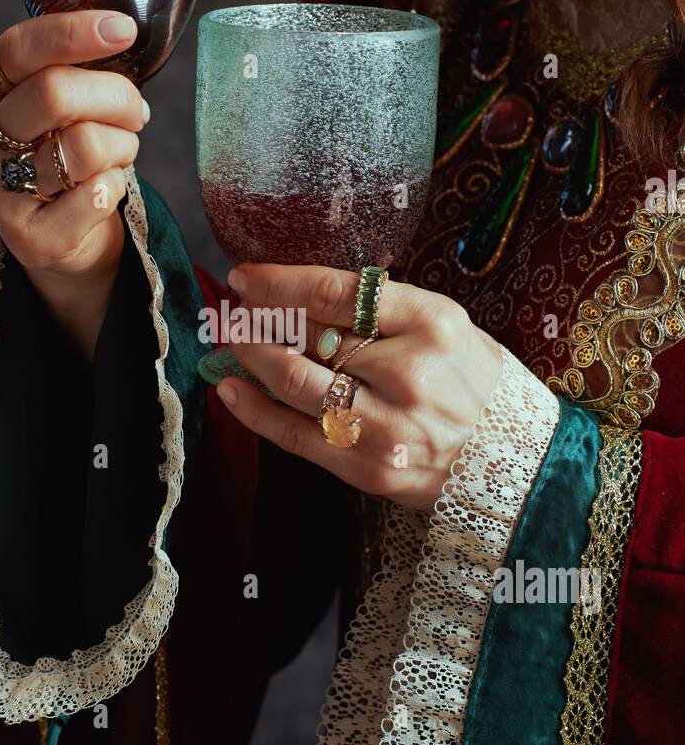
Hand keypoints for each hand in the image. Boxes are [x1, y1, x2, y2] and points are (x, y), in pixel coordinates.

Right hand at [0, 9, 149, 355]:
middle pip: (53, 94)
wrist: (60, 233)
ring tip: (117, 153)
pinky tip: (102, 189)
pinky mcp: (29, 239)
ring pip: (84, 146)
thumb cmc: (60, 148)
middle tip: (136, 111)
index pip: (17, 49)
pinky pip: (96, 196)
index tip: (123, 29)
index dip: (73, 34)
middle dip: (115, 96)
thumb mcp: (55, 100)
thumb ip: (69, 66)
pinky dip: (115, 186)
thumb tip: (117, 32)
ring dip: (121, 147)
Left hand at [215, 263, 501, 515]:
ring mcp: (384, 425)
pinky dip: (254, 411)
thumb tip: (307, 293)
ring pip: (294, 382)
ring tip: (235, 340)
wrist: (514, 461)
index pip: (338, 292)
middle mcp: (406, 372)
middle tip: (238, 311)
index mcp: (431, 324)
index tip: (246, 277)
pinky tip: (230, 390)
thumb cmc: (473, 383)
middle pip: (311, 335)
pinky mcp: (365, 467)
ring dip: (252, 356)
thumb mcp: (446, 326)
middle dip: (261, 319)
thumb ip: (384, 309)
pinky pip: (293, 435)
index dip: (281, 282)